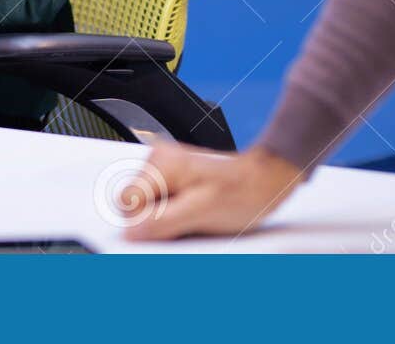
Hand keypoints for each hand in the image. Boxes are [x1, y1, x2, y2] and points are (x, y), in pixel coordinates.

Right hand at [120, 142, 307, 240]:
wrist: (267, 181)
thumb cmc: (243, 192)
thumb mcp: (201, 212)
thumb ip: (162, 221)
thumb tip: (131, 232)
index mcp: (161, 165)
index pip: (126, 202)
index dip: (144, 222)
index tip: (167, 228)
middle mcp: (160, 162)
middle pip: (137, 205)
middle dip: (158, 221)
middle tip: (187, 222)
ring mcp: (169, 170)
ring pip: (151, 208)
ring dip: (169, 220)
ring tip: (196, 217)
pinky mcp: (179, 180)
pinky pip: (165, 205)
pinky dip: (177, 215)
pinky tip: (197, 215)